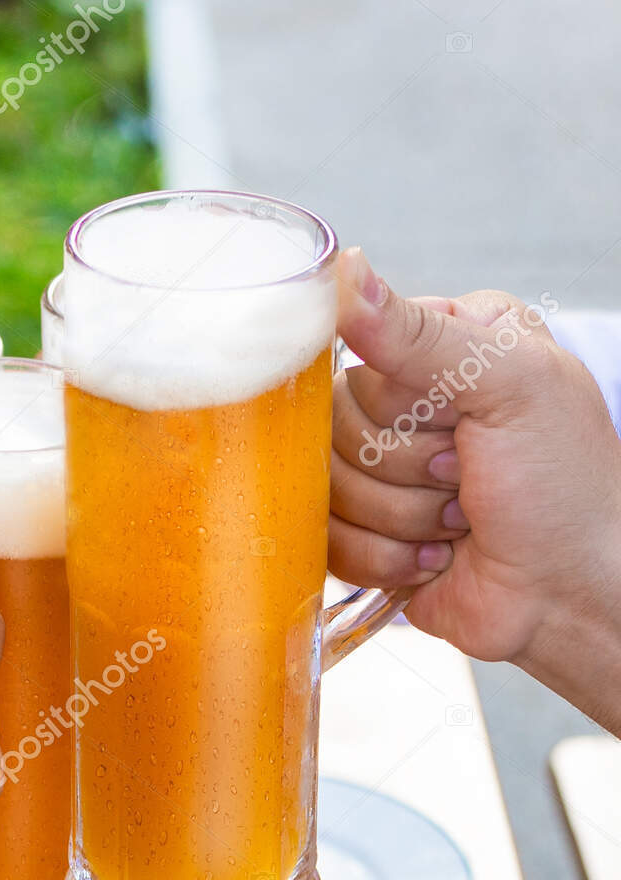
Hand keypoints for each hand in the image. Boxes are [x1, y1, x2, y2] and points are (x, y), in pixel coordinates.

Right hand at [331, 248, 620, 681]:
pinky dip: (386, 558)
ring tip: (457, 520)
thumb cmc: (563, 488)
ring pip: (326, 485)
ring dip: (401, 517)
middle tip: (464, 476)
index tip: (456, 421)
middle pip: (334, 422)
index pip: (361, 349)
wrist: (565, 596)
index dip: (399, 399)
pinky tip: (435, 556)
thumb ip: (420, 334)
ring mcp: (381, 471)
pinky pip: (327, 540)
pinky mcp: (363, 532)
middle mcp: (410, 400)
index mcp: (450, 342)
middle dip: (403, 465)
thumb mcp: (511, 386)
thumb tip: (344, 270)